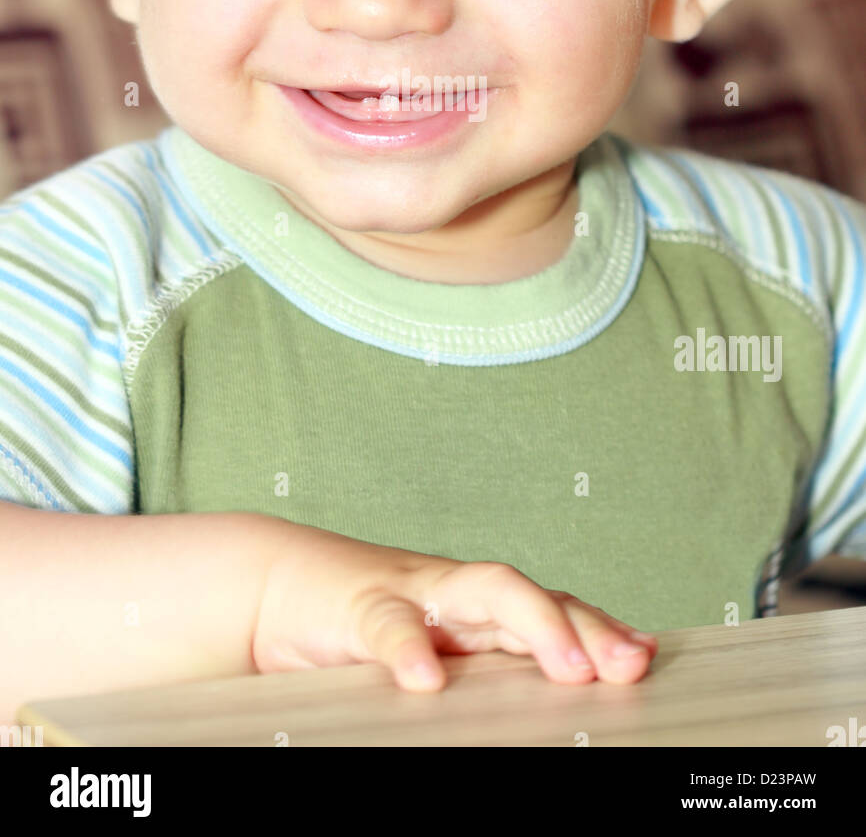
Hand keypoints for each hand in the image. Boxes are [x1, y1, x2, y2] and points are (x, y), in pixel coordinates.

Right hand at [251, 522, 657, 690]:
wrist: (275, 586)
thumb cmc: (363, 625)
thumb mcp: (431, 654)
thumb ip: (485, 674)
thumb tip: (552, 708)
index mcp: (478, 611)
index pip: (554, 610)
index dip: (602, 630)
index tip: (646, 657)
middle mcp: (457, 593)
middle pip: (537, 594)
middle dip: (587, 627)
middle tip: (628, 665)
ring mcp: (413, 591)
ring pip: (487, 589)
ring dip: (535, 623)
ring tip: (569, 665)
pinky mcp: (357, 607)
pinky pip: (388, 624)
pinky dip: (409, 649)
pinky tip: (428, 680)